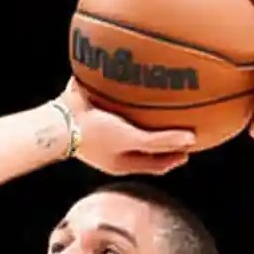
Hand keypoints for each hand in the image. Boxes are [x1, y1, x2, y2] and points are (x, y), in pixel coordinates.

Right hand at [56, 79, 195, 175]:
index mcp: (122, 163)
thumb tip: (192, 139)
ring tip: (163, 106)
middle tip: (184, 125)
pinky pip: (120, 109)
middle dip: (164, 139)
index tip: (193, 144)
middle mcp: (115, 150)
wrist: (60, 119)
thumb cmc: (96, 133)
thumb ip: (161, 141)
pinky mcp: (96, 114)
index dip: (175, 156)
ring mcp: (104, 133)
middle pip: (146, 147)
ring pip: (133, 127)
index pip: (156, 164)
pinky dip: (133, 103)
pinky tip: (141, 89)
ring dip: (148, 119)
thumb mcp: (132, 139)